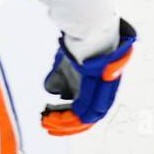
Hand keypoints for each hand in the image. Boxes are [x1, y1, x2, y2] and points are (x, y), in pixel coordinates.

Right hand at [41, 19, 136, 135]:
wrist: (87, 26)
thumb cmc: (77, 42)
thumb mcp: (67, 64)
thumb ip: (61, 79)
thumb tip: (54, 93)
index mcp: (103, 85)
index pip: (92, 109)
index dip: (74, 120)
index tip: (55, 123)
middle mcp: (106, 88)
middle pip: (91, 117)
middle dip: (68, 126)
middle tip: (48, 127)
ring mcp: (103, 86)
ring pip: (87, 115)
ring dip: (65, 123)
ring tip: (46, 123)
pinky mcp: (95, 82)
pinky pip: (82, 107)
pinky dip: (65, 115)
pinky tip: (50, 115)